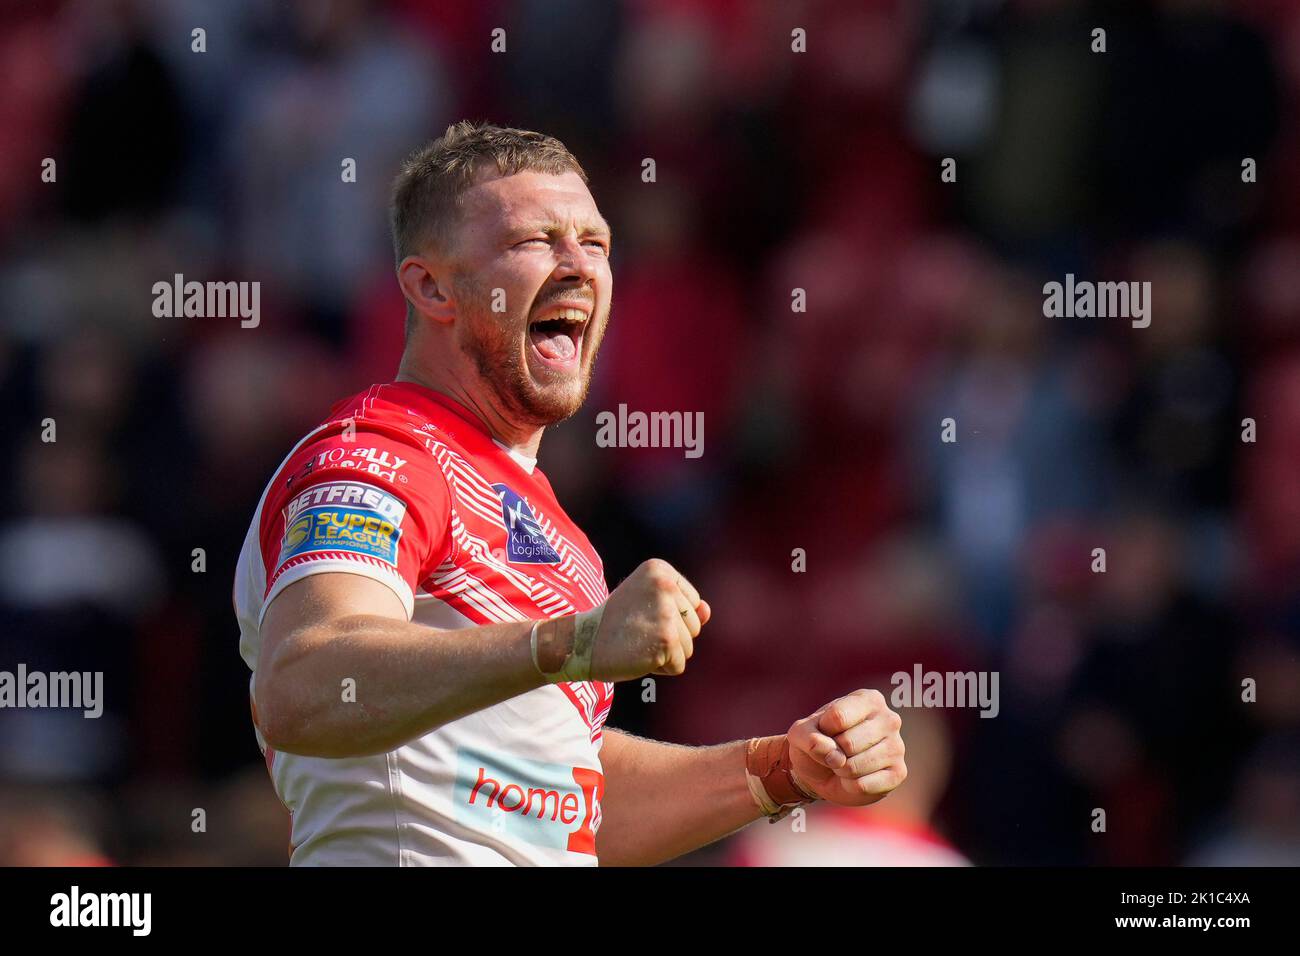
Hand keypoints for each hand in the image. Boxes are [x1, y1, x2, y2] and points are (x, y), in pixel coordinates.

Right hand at [588, 559, 710, 680]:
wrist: (581, 642)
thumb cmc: (616, 624)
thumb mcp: (647, 603)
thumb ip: (682, 605)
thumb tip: (706, 611)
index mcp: (659, 569)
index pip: (692, 604)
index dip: (670, 618)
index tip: (639, 614)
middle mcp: (665, 585)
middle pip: (694, 626)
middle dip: (669, 637)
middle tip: (636, 631)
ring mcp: (667, 612)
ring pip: (688, 647)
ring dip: (664, 654)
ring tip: (637, 643)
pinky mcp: (666, 639)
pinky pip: (679, 665)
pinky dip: (660, 669)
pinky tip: (638, 656)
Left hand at [786, 689, 906, 805]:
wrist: (824, 771)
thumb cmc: (816, 741)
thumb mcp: (799, 732)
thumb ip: (807, 736)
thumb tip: (834, 755)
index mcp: (868, 699)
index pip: (838, 716)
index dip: (823, 730)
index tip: (825, 731)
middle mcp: (889, 719)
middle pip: (848, 743)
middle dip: (832, 753)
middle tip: (835, 752)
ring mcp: (897, 746)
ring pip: (855, 766)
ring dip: (840, 770)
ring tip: (844, 763)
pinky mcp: (898, 773)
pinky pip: (863, 785)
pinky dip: (850, 786)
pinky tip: (854, 777)